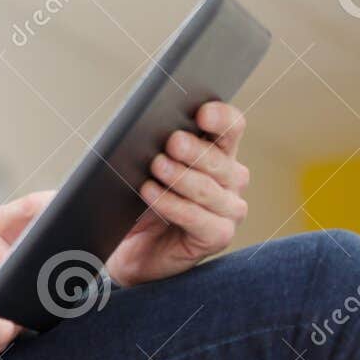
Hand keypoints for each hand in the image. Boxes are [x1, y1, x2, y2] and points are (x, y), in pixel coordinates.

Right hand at [0, 191, 55, 359]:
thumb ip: (4, 253)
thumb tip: (61, 261)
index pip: (34, 208)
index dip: (66, 216)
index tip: (86, 228)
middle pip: (38, 269)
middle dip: (32, 297)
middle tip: (1, 308)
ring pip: (21, 305)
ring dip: (9, 325)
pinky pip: (3, 330)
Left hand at [105, 101, 248, 287]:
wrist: (129, 247)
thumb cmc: (139, 202)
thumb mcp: (144, 169)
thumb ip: (154, 146)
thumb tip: (146, 126)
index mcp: (218, 153)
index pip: (230, 128)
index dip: (221, 119)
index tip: (201, 112)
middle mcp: (230, 180)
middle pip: (220, 159)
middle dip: (194, 150)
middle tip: (170, 142)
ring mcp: (228, 210)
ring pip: (209, 189)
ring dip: (181, 177)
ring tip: (155, 166)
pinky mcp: (218, 236)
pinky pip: (199, 219)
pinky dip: (173, 204)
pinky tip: (151, 192)